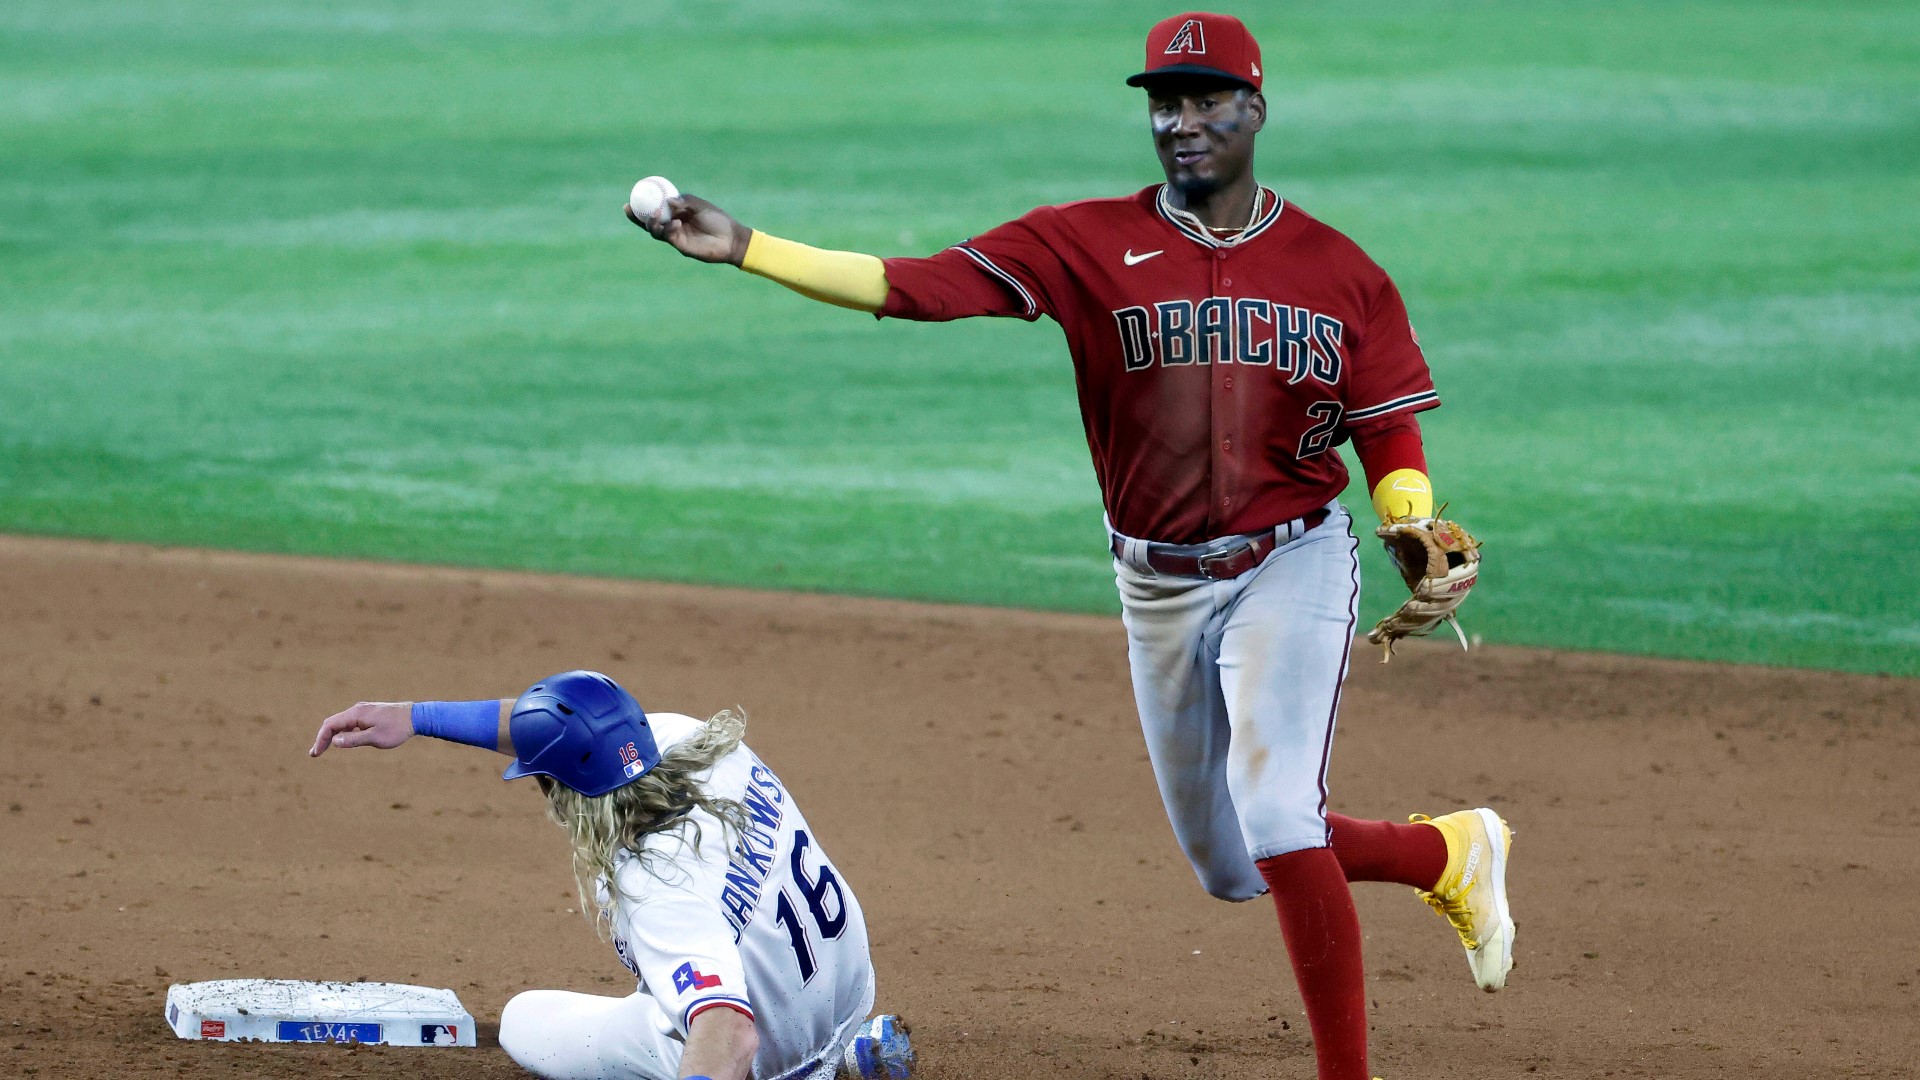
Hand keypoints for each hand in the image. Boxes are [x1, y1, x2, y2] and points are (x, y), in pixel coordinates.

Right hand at [309, 701, 412, 756]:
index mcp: (356, 713)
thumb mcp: (375, 738)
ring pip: (341, 722)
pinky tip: (341, 740)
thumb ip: (354, 740)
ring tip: (323, 749)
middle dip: (323, 738)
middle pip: (333, 722)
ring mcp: (363, 710)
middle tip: (315, 753)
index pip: (330, 725)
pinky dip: (342, 731)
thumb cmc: (397, 729)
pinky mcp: (369, 713)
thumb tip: (335, 741)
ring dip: (332, 735)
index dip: (321, 739)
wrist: (416, 716)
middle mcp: (357, 709)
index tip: (316, 753)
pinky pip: (350, 722)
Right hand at [624, 194, 751, 265]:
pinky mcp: (680, 246)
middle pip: (650, 222)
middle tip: (629, 208)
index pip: (656, 208)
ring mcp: (676, 236)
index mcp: (677, 212)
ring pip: (655, 231)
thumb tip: (668, 200)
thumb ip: (685, 201)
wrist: (730, 238)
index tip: (633, 195)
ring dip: (652, 224)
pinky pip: (668, 237)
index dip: (643, 203)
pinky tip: (676, 223)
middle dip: (637, 217)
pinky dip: (668, 229)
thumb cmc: (718, 220)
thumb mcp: (700, 205)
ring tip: (655, 216)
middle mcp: (673, 224)